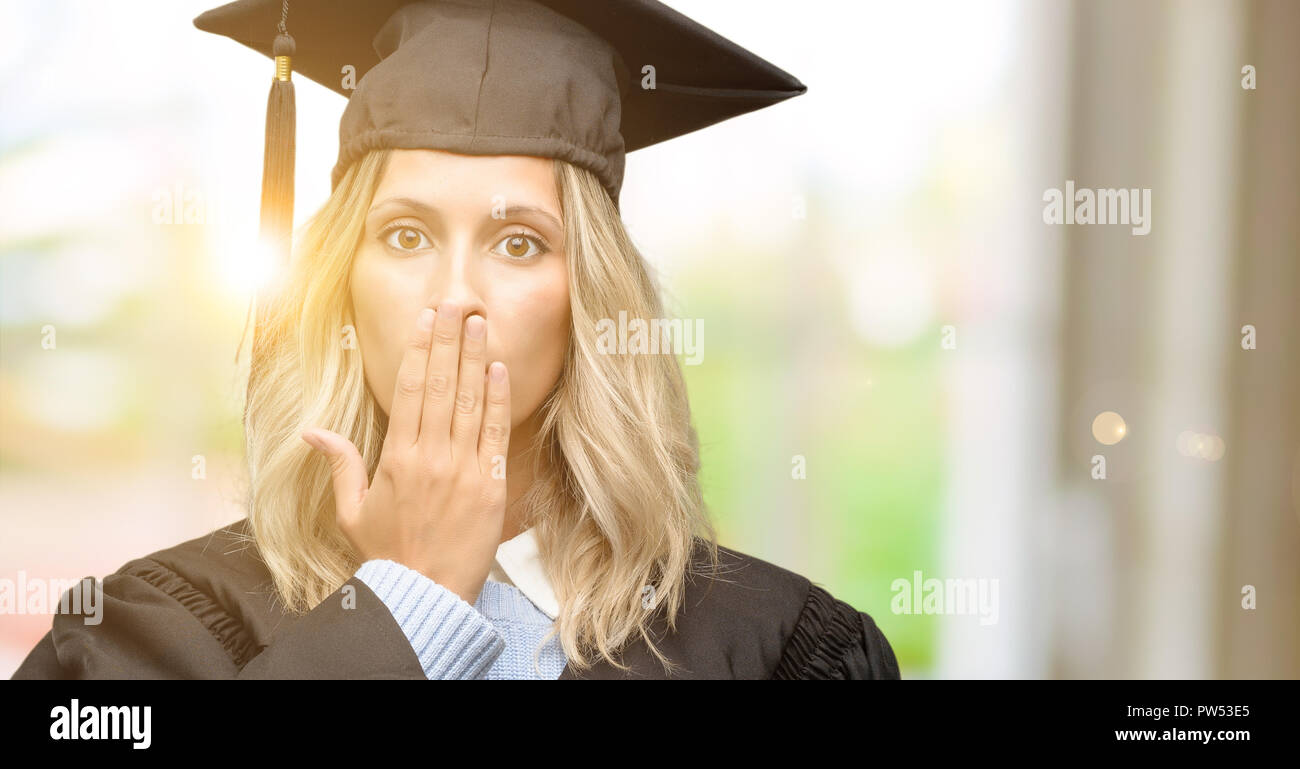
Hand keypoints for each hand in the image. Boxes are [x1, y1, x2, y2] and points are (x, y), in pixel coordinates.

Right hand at [301, 301, 510, 606]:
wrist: (425, 596)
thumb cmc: (388, 555)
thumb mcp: (352, 511)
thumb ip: (340, 464)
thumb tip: (311, 431)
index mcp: (396, 458)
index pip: (410, 390)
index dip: (420, 350)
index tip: (426, 319)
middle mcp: (431, 456)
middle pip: (442, 385)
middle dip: (449, 340)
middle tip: (457, 303)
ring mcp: (464, 469)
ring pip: (470, 402)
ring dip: (475, 358)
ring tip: (479, 323)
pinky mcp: (491, 485)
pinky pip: (495, 433)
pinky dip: (498, 400)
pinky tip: (498, 370)